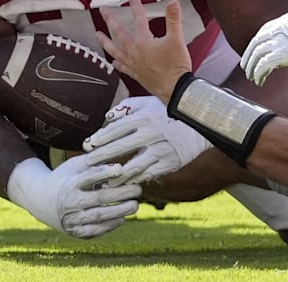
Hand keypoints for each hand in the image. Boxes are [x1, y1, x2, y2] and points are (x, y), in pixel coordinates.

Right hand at [6, 155, 141, 238]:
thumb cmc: (64, 177)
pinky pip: (93, 231)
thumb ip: (94, 161)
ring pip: (98, 216)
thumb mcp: (74, 165)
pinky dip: (108, 226)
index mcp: (69, 183)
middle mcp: (69, 202)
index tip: (122, 169)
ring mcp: (70, 219)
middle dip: (120, 194)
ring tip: (135, 206)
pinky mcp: (73, 231)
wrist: (40, 200)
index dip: (105, 172)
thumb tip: (117, 149)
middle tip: (138, 189)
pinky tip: (122, 219)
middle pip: (98, 198)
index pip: (89, 178)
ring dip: (118, 212)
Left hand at [83, 96, 210, 184]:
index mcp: (144, 117)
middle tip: (88, 164)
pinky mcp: (169, 163)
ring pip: (132, 166)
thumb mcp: (149, 103)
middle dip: (101, 157)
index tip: (87, 146)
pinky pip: (147, 175)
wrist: (201, 124)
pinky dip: (134, 180)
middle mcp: (151, 134)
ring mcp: (161, 150)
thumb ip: (127, 107)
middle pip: (119, 148)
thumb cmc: (169, 111)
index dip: (99, 139)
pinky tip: (123, 184)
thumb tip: (106, 118)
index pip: (115, 129)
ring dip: (115, 175)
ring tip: (103, 180)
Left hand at [96, 0, 192, 98]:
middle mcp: (134, 51)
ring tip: (98, 35)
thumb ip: (174, 20)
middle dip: (111, 19)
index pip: (138, 18)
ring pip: (114, 49)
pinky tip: (113, 61)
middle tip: (104, 11)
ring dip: (105, 41)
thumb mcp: (177, 39)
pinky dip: (116, 62)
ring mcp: (132, 63)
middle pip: (119, 32)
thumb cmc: (175, 66)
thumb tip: (173, 4)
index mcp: (143, 41)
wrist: (174, 88)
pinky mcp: (135, 73)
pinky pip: (121, 66)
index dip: (135, 5)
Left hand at [240, 1, 287, 85]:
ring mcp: (276, 42)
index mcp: (278, 23)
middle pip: (254, 46)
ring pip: (255, 56)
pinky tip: (258, 80)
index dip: (255, 47)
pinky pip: (263, 65)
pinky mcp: (280, 54)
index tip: (253, 54)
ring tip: (251, 77)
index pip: (260, 36)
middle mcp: (274, 32)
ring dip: (251, 68)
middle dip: (249, 58)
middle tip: (246, 67)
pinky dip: (258, 73)